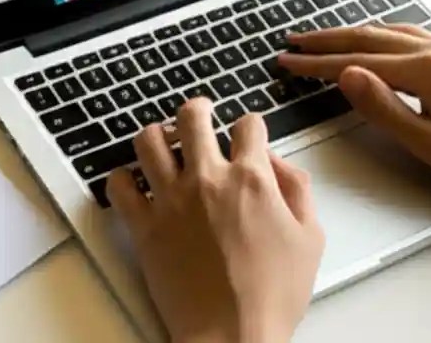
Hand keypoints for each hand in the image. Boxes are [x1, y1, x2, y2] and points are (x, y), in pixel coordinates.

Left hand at [107, 98, 324, 342]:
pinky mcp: (144, 227)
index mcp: (252, 180)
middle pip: (193, 117)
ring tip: (164, 141)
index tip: (248, 132)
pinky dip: (123, 178)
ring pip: (149, 140)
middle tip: (200, 114)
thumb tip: (278, 164)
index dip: (251, 125)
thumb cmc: (271, 297)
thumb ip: (297, 190)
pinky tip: (134, 182)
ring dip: (157, 135)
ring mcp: (171, 201)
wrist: (232, 336)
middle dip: (198, 109)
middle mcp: (208, 181)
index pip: (248, 125)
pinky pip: (120, 185)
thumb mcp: (310, 238)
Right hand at [280, 25, 430, 200]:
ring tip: (326, 37)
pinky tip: (379, 38)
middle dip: (327, 40)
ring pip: (391, 31)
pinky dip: (383, 33)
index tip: (288, 60)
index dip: (317, 63)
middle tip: (294, 41)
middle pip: (370, 37)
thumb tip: (348, 75)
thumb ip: (385, 108)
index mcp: (428, 71)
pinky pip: (413, 34)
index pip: (357, 62)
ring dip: (354, 33)